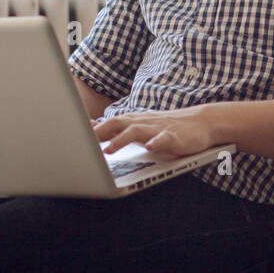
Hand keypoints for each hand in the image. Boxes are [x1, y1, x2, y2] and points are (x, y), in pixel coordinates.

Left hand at [91, 105, 218, 156]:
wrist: (203, 122)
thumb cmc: (169, 126)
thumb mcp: (142, 126)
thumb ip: (119, 127)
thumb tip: (94, 126)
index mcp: (135, 121)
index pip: (109, 122)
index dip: (91, 128)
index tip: (70, 134)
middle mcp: (144, 122)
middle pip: (117, 123)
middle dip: (99, 133)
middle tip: (83, 144)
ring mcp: (159, 128)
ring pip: (137, 131)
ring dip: (121, 140)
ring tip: (109, 151)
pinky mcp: (175, 136)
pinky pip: (165, 138)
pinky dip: (157, 141)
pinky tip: (151, 146)